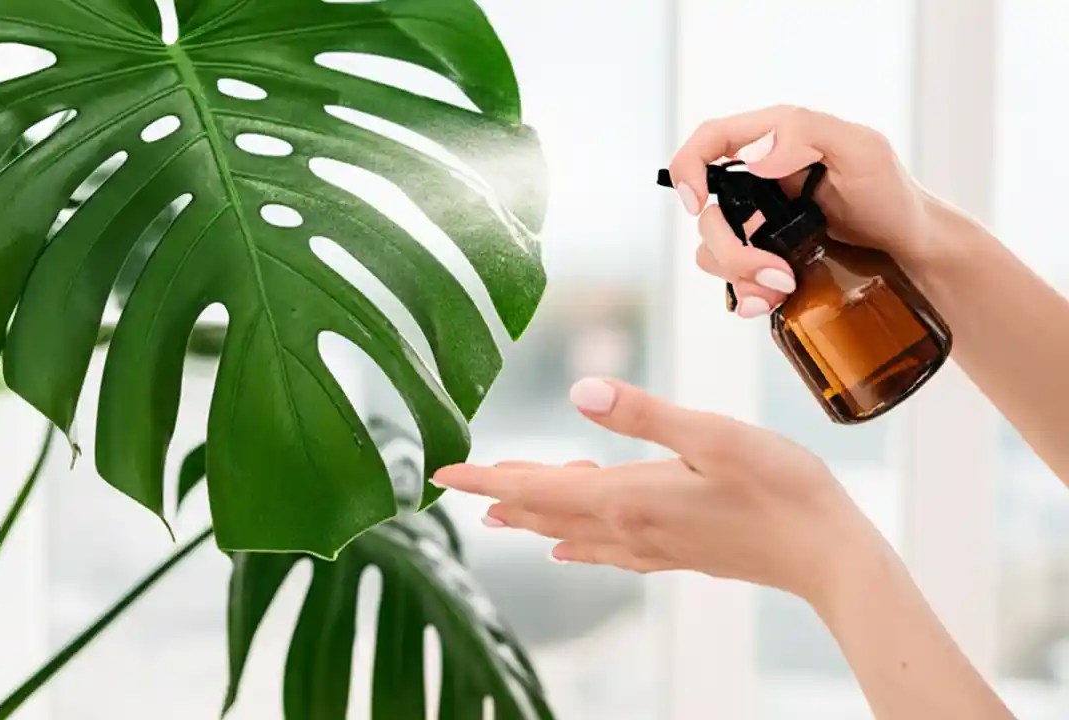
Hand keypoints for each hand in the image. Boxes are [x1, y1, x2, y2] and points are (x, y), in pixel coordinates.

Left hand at [431, 378, 885, 606]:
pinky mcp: (673, 553)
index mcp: (629, 497)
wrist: (827, 555)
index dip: (487, 479)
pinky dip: (575, 541)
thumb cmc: (779, 487)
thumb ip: (644, 413)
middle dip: (499, 496)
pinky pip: (605, 548)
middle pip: (545, 512)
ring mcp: (651, 545)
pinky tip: (568, 547)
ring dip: (531, 517)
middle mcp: (629, 527)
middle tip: (455, 487)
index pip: (538, 488)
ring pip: (571, 531)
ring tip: (498, 509)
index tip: (441, 477)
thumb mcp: (713, 435)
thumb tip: (580, 390)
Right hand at [668, 105, 942, 317]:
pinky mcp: (764, 256)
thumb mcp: (862, 149)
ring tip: (784, 290)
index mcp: (774, 141)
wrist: (913, 253)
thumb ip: (805, 132)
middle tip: (776, 273)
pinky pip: (732, 278)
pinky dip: (746, 295)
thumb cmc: (893, 195)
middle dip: (732, 250)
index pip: (710, 141)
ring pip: (713, 251)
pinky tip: (770, 303)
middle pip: (707, 213)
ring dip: (741, 277)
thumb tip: (754, 158)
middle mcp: (758, 181)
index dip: (688, 168)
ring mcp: (758, 222)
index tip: (697, 204)